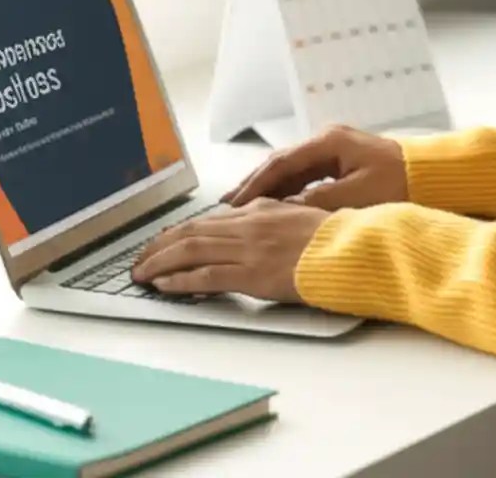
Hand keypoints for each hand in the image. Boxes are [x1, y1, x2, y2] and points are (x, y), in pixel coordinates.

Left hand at [131, 199, 328, 301]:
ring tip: (141, 274)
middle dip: (160, 247)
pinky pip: (206, 276)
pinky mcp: (253, 274)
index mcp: (261, 210)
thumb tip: (255, 224)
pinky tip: (164, 285)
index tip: (163, 242)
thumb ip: (274, 219)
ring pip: (191, 251)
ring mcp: (249, 249)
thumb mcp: (302, 217)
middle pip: (191, 232)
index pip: (209, 220)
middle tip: (140, 259)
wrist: (355, 250)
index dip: (180, 232)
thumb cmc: (337, 238)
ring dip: (160, 263)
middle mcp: (249, 225)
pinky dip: (180, 281)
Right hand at [222, 125, 407, 209]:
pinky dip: (286, 191)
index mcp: (329, 142)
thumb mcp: (359, 196)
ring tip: (242, 208)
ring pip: (290, 170)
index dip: (255, 185)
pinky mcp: (340, 162)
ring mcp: (333, 150)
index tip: (234, 204)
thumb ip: (317, 202)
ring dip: (267, 189)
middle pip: (279, 164)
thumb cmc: (404, 183)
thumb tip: (283, 211)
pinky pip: (304, 176)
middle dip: (253, 185)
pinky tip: (273, 205)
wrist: (435, 176)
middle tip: (226, 205)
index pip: (280, 164)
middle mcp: (327, 140)